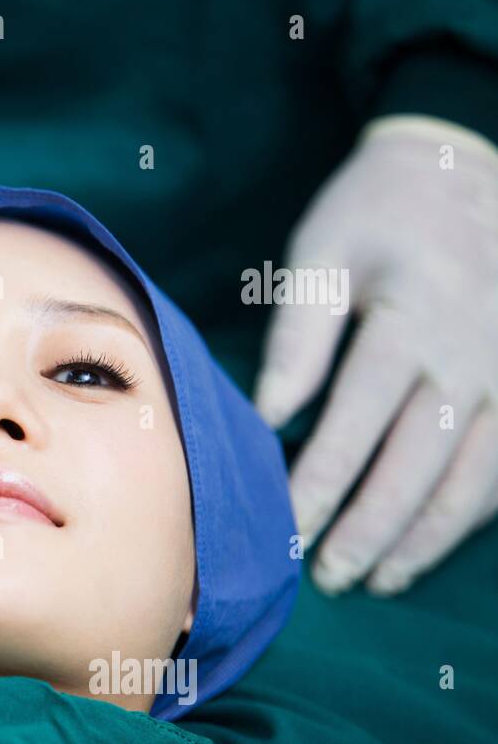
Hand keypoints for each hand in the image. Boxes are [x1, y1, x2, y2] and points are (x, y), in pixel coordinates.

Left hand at [254, 115, 497, 595]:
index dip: (321, 487)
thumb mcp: (323, 254)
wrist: (466, 164)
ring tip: (381, 579)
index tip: (287, 531)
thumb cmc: (377, 210)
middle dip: (370, 530)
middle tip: (329, 577)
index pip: (355, 427)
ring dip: (426, 537)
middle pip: (417, 466)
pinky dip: (475, 509)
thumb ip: (298, 337)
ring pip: (472, 477)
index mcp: (411, 324)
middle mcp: (470, 359)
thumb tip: (269, 416)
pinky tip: (438, 538)